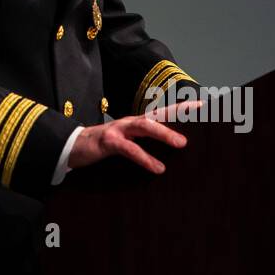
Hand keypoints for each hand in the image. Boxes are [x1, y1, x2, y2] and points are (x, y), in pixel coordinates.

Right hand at [67, 101, 201, 173]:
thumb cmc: (102, 149)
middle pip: (157, 114)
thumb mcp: (125, 146)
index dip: (181, 109)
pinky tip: (157, 168)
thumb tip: (167, 161)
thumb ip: (142, 147)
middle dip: (178, 113)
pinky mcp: (108, 142)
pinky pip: (130, 149)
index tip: (202, 107)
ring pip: (144, 126)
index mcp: (135, 124)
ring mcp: (118, 129)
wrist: (72, 148)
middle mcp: (129, 123)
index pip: (162, 114)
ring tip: (181, 143)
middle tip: (198, 117)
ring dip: (164, 133)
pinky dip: (145, 158)